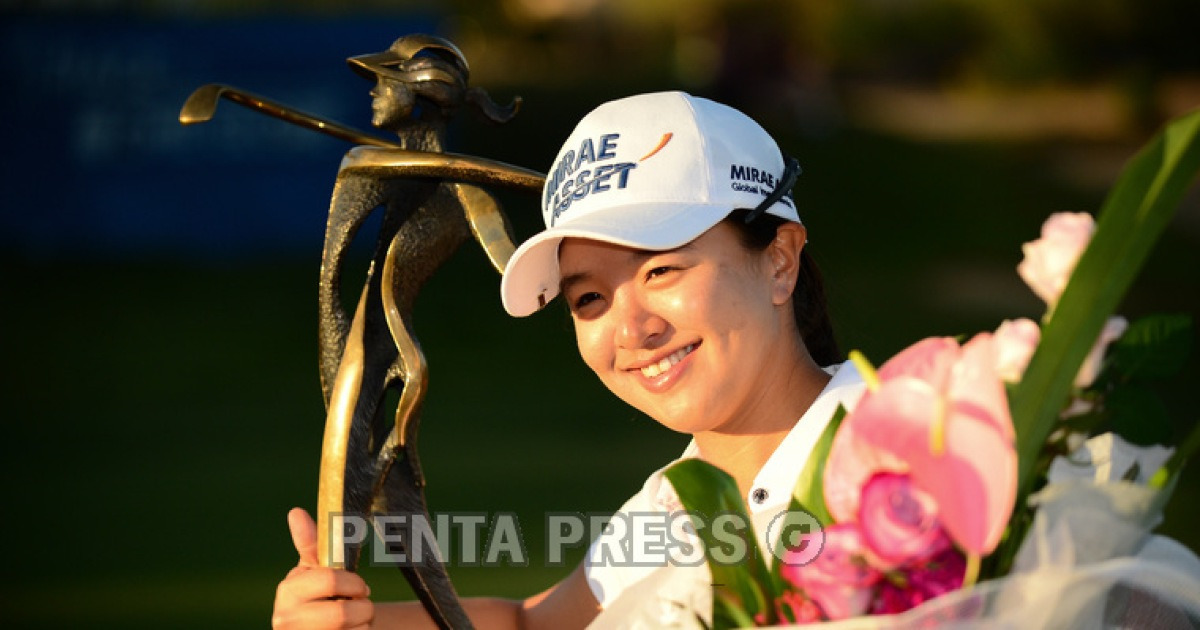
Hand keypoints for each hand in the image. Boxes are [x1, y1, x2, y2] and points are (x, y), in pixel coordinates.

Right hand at [272, 508, 374, 628]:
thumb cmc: (318, 595)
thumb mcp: (313, 570)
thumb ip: (310, 543)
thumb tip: (295, 512)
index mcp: (287, 592)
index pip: (330, 580)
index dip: (353, 583)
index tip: (358, 586)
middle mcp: (286, 620)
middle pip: (342, 613)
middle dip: (363, 608)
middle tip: (362, 605)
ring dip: (364, 624)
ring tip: (355, 621)